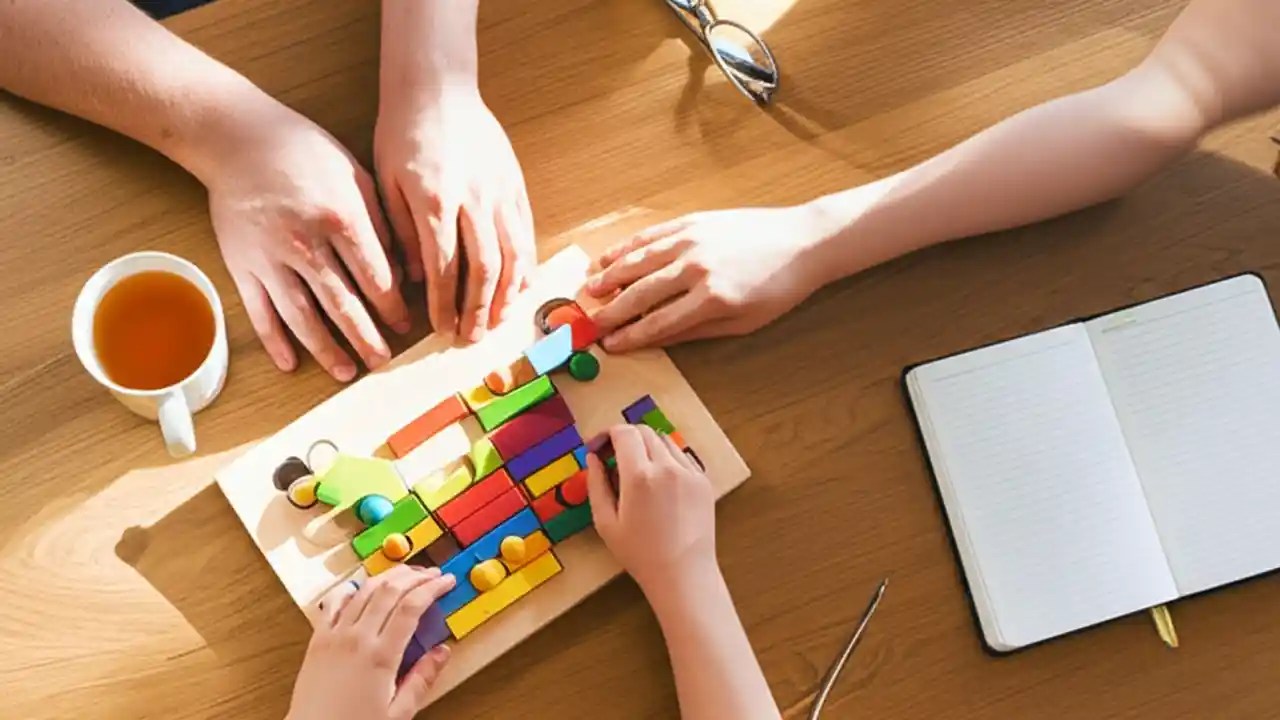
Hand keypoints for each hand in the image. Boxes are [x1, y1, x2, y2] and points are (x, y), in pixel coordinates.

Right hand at [207, 112, 408, 381]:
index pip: (375, 277)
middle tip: (384, 361)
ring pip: (303, 317)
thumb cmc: (303, 152)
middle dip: (367, 338)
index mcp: (340, 219)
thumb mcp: (355, 175)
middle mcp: (306, 244)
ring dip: (327, 350)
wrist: (236, 137)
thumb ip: (381, 222)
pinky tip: (291, 364)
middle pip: (343, 304)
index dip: (392, 306)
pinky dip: (275, 342)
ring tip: (347, 371)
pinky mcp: (241, 265)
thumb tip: (404, 272)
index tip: (405, 324)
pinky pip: (260, 312)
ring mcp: (269, 258)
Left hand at [287, 565, 455, 719]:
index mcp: (380, 657)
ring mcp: (335, 636)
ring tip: (405, 573)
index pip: (412, 607)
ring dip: (388, 576)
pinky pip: (335, 602)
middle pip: (390, 590)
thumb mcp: (397, 714)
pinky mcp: (318, 639)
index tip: (446, 582)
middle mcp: (356, 639)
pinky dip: (352, 588)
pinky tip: (362, 586)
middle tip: (431, 574)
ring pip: (365, 589)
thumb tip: (441, 653)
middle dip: (415, 576)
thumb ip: (421, 680)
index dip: (433, 588)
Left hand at [375, 87, 533, 342]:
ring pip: (513, 254)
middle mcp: (474, 200)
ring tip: (498, 321)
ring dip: (507, 294)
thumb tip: (415, 282)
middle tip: (473, 338)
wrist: (437, 87)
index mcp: (436, 201)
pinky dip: (526, 265)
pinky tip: (520, 288)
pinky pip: (526, 233)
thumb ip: (401, 233)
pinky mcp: (515, 185)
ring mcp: (501, 192)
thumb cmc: (403, 133)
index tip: (441, 329)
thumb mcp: (387, 182)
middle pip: (484, 268)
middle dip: (479, 309)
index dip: (445, 305)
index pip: (445, 268)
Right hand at [585, 205, 833, 350]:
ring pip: (638, 261)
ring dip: (610, 276)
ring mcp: (691, 240)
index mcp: (711, 298)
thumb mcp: (744, 322)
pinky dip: (626, 247)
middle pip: (641, 293)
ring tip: (590, 290)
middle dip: (612, 311)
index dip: (630, 336)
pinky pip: (650, 236)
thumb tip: (658, 338)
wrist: (803, 242)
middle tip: (590, 324)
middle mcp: (696, 268)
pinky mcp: (692, 221)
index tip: (609, 346)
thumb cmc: (779, 289)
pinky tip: (609, 257)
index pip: (659, 323)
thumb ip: (697, 331)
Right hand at [586, 424, 716, 592]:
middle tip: (613, 458)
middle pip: (644, 431)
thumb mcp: (605, 522)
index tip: (597, 447)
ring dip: (646, 447)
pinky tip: (659, 482)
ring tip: (637, 471)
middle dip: (625, 438)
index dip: (606, 434)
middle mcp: (667, 466)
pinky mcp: (703, 481)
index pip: (623, 432)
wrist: (683, 574)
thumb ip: (596, 484)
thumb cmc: (640, 554)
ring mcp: (689, 472)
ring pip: (664, 440)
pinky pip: (681, 457)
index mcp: (639, 475)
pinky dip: (666, 459)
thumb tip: (593, 457)